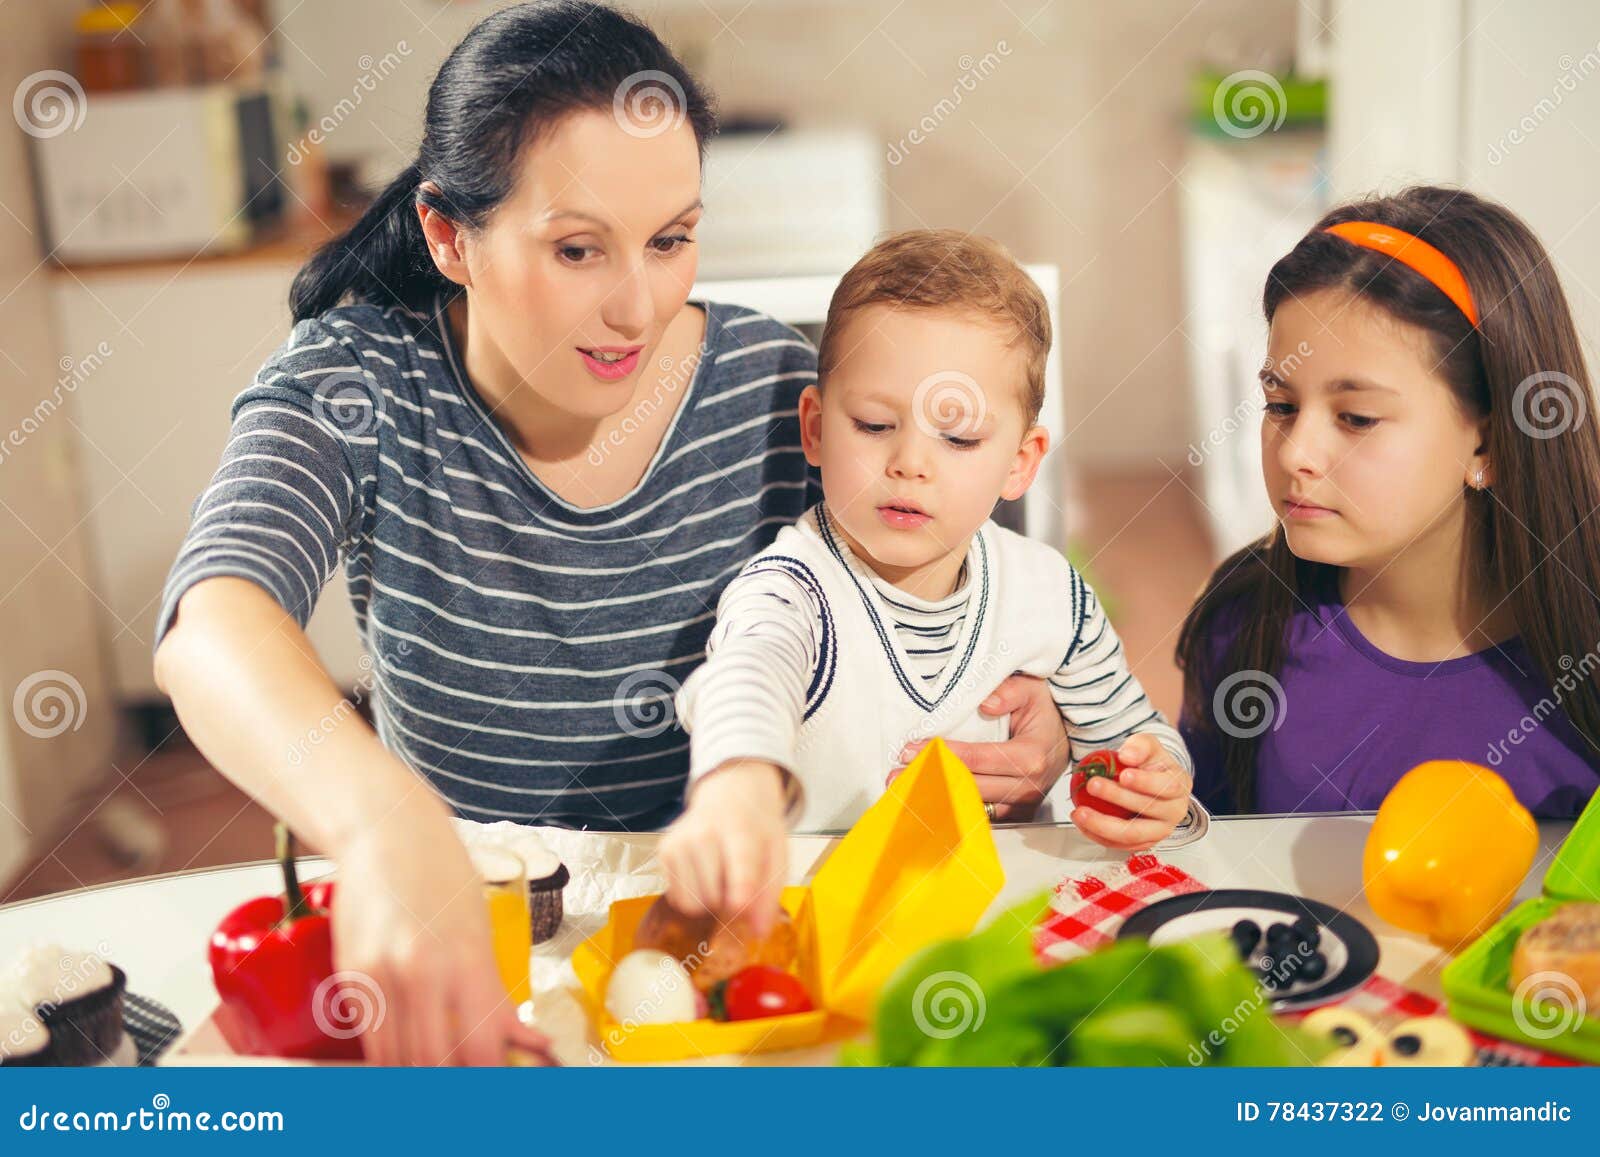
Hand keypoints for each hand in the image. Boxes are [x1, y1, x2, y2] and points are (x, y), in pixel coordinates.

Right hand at [332, 817, 557, 1065]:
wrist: (386, 831)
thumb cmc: (441, 873)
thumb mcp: (480, 930)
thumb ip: (494, 994)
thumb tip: (527, 1044)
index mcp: (466, 958)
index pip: (481, 1047)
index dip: (489, 1080)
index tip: (497, 1087)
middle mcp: (421, 972)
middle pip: (435, 1063)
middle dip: (452, 1082)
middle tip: (465, 1083)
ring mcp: (380, 975)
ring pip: (397, 1059)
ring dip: (417, 1075)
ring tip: (437, 1074)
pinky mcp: (350, 974)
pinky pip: (371, 1036)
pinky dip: (389, 1054)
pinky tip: (404, 1054)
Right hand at [659, 760, 788, 934]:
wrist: (730, 794)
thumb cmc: (756, 829)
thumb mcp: (776, 854)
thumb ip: (769, 894)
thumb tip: (759, 933)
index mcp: (741, 829)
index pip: (739, 864)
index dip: (739, 889)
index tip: (739, 906)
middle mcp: (704, 832)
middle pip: (713, 895)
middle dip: (729, 904)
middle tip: (738, 885)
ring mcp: (679, 841)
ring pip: (692, 903)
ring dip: (710, 902)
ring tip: (721, 877)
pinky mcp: (664, 851)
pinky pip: (677, 898)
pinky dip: (693, 896)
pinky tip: (704, 874)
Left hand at [889, 674, 1069, 820]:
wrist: (1067, 737)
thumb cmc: (1045, 712)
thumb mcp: (1033, 690)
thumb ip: (1011, 692)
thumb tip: (986, 704)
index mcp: (1030, 757)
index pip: (978, 759)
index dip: (942, 755)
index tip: (910, 750)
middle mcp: (1027, 787)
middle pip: (969, 787)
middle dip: (929, 780)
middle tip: (894, 775)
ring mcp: (1022, 805)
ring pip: (972, 808)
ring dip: (936, 801)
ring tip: (903, 793)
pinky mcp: (1016, 815)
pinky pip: (980, 818)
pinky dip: (952, 812)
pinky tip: (925, 806)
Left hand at [1072, 733, 1192, 850]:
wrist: (1148, 782)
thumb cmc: (1149, 763)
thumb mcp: (1147, 745)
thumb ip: (1139, 746)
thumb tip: (1127, 755)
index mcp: (1179, 786)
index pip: (1167, 786)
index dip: (1145, 782)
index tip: (1123, 774)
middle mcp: (1174, 812)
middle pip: (1146, 810)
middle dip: (1117, 798)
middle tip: (1092, 785)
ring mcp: (1159, 831)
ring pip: (1132, 834)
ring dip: (1102, 825)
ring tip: (1080, 811)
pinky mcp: (1142, 843)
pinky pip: (1120, 844)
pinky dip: (1098, 835)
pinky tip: (1082, 822)